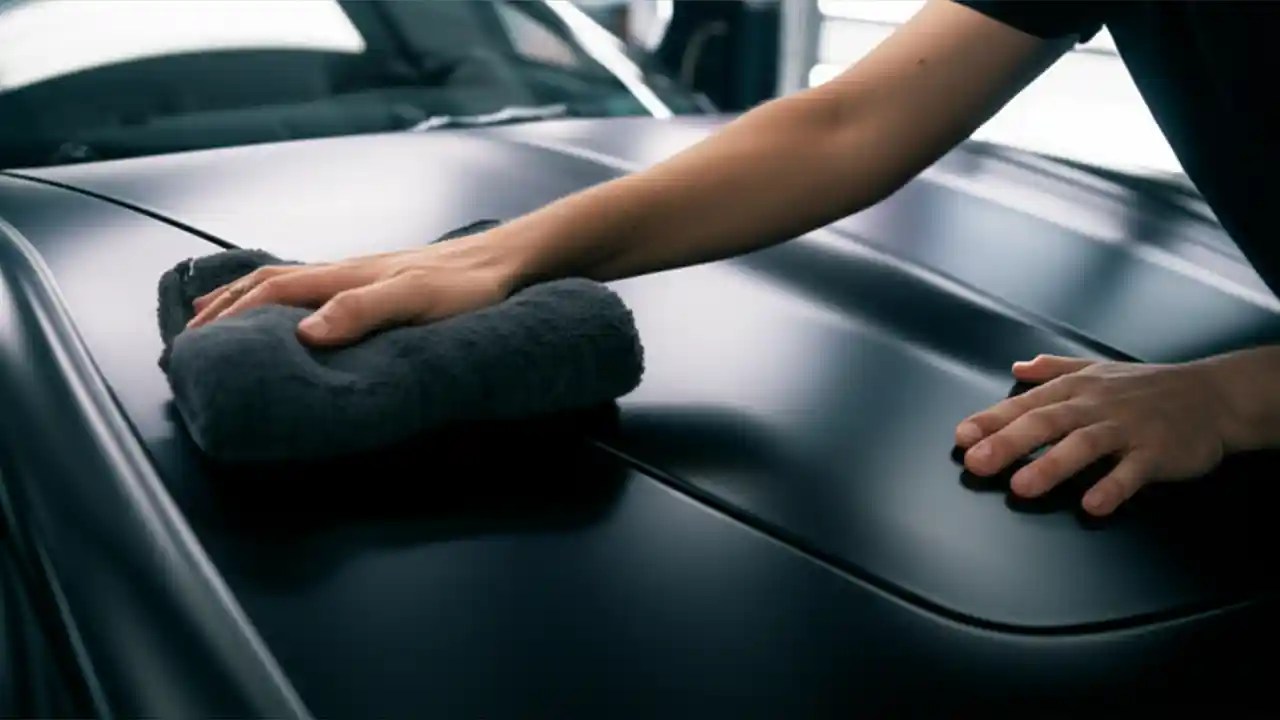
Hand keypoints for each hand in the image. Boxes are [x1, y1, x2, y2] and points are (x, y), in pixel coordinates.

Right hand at [186, 232, 518, 346]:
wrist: (506, 261)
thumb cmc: (469, 286)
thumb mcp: (419, 300)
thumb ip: (364, 310)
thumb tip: (304, 331)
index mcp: (346, 276)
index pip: (271, 293)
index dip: (230, 319)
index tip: (195, 347)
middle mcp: (345, 270)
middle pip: (267, 283)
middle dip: (223, 309)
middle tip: (188, 340)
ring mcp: (360, 274)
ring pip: (287, 282)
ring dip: (246, 300)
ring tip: (217, 323)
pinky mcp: (378, 282)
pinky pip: (313, 288)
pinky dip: (281, 299)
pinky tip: (287, 314)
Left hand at [953, 354, 1235, 516]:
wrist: (1214, 395)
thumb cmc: (1148, 386)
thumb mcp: (1097, 368)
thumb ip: (1054, 369)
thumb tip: (1016, 368)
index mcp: (1076, 389)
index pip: (1025, 405)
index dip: (991, 421)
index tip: (961, 437)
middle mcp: (1095, 406)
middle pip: (1046, 423)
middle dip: (1008, 443)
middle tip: (976, 463)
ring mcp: (1127, 428)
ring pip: (1083, 445)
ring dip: (1052, 465)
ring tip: (1022, 487)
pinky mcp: (1157, 452)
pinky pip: (1132, 472)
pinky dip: (1112, 487)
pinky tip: (1092, 505)